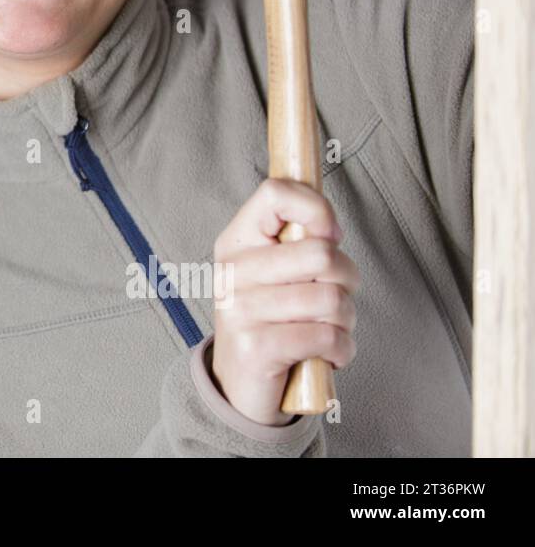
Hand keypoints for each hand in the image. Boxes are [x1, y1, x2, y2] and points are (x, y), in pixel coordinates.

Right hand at [209, 178, 359, 425]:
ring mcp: (240, 309)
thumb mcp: (274, 274)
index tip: (329, 235)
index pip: (275, 194)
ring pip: (331, 299)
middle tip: (333, 296)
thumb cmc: (272, 322)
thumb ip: (297, 243)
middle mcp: (233, 271)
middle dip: (346, 279)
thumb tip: (331, 226)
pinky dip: (341, 350)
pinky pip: (327, 337)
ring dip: (345, 321)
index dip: (317, 209)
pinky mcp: (257, 347)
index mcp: (236, 243)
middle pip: (321, 253)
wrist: (240, 386)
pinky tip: (326, 355)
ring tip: (327, 329)